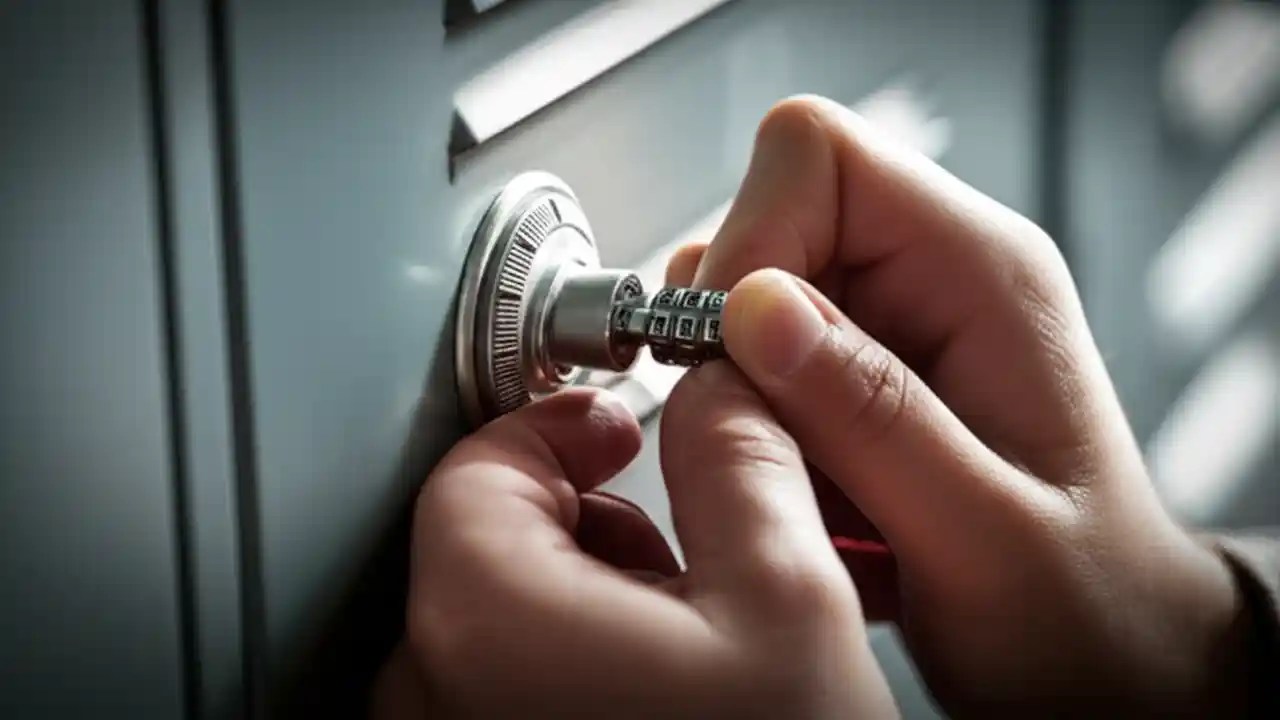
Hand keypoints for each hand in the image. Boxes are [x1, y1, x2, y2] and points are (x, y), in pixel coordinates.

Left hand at [378, 386, 897, 718]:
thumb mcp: (786, 596)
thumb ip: (739, 460)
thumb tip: (720, 390)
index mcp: (486, 614)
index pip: (479, 463)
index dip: (559, 425)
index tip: (616, 425)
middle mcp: (434, 695)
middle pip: (484, 541)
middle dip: (584, 513)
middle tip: (669, 532)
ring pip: (496, 624)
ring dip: (584, 593)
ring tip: (679, 629)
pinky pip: (500, 696)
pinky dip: (570, 665)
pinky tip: (656, 695)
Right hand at [665, 95, 1253, 716]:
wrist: (1108, 655)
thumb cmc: (1081, 607)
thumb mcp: (983, 535)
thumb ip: (872, 415)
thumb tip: (749, 307)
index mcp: (981, 272)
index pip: (815, 157)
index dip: (748, 243)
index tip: (729, 361)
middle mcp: (931, 274)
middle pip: (761, 227)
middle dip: (728, 342)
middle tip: (766, 448)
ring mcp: (891, 322)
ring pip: (741, 306)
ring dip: (741, 403)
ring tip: (809, 491)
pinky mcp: (859, 373)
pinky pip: (754, 371)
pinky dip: (755, 439)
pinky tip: (817, 503)